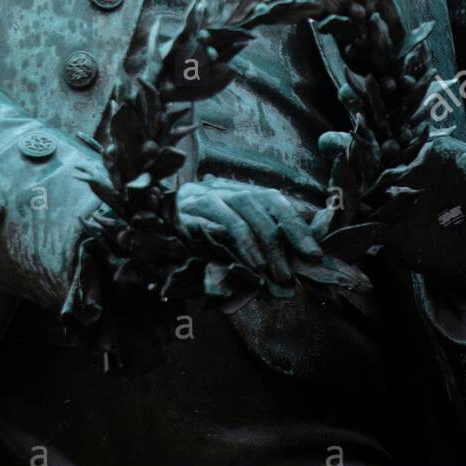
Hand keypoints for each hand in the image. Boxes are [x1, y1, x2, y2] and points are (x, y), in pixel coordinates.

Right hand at [176, 176, 347, 296]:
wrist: (152, 220)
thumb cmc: (201, 232)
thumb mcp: (236, 233)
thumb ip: (265, 239)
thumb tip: (302, 253)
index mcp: (241, 191)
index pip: (275, 201)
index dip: (297, 226)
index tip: (314, 256)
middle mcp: (224, 189)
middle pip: (259, 204)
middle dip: (280, 241)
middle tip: (290, 276)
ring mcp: (203, 198)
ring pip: (239, 213)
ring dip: (259, 246)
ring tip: (270, 275)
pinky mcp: (185, 214)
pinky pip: (211, 225)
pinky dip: (232, 245)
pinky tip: (242, 265)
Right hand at [325, 85, 465, 291]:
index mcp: (419, 144)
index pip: (390, 119)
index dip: (369, 104)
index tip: (350, 90)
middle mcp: (397, 167)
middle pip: (361, 151)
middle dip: (340, 144)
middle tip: (329, 142)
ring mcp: (388, 199)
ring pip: (354, 186)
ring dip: (339, 182)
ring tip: (332, 185)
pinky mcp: (384, 230)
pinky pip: (359, 223)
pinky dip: (343, 220)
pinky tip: (331, 220)